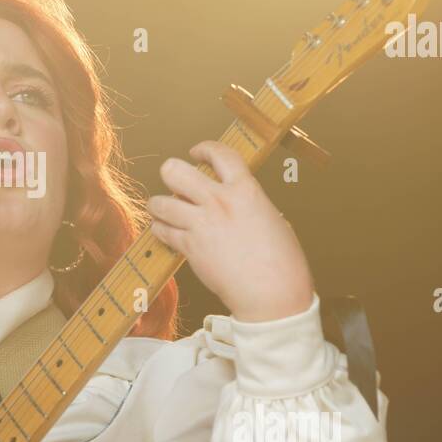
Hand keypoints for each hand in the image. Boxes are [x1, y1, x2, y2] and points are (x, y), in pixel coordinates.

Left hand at [148, 140, 314, 322]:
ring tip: (165, 210)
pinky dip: (161, 230)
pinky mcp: (190, 247)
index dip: (204, 148)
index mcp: (246, 190)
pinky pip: (161, 230)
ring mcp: (201, 224)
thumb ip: (246, 202)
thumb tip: (232, 198)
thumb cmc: (281, 261)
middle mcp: (220, 202)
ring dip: (159, 205)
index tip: (196, 153)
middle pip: (175, 171)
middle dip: (171, 173)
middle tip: (175, 182)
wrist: (272, 293)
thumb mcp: (270, 217)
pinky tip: (168, 232)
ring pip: (159, 202)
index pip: (219, 153)